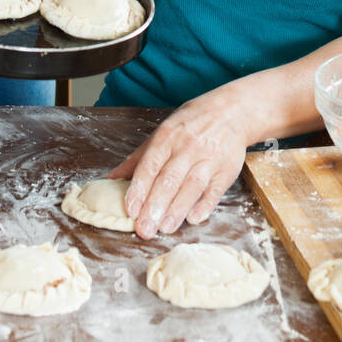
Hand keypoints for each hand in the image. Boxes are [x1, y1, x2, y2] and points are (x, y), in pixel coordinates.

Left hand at [108, 86, 256, 238]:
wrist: (231, 111)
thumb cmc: (190, 125)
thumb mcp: (161, 134)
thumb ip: (137, 159)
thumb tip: (110, 180)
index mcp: (167, 136)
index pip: (150, 165)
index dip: (140, 188)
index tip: (131, 209)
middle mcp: (188, 147)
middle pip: (169, 179)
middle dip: (155, 206)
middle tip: (144, 229)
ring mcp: (209, 158)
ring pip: (191, 186)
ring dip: (177, 209)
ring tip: (165, 228)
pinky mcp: (227, 169)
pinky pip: (215, 190)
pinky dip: (204, 205)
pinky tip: (194, 219)